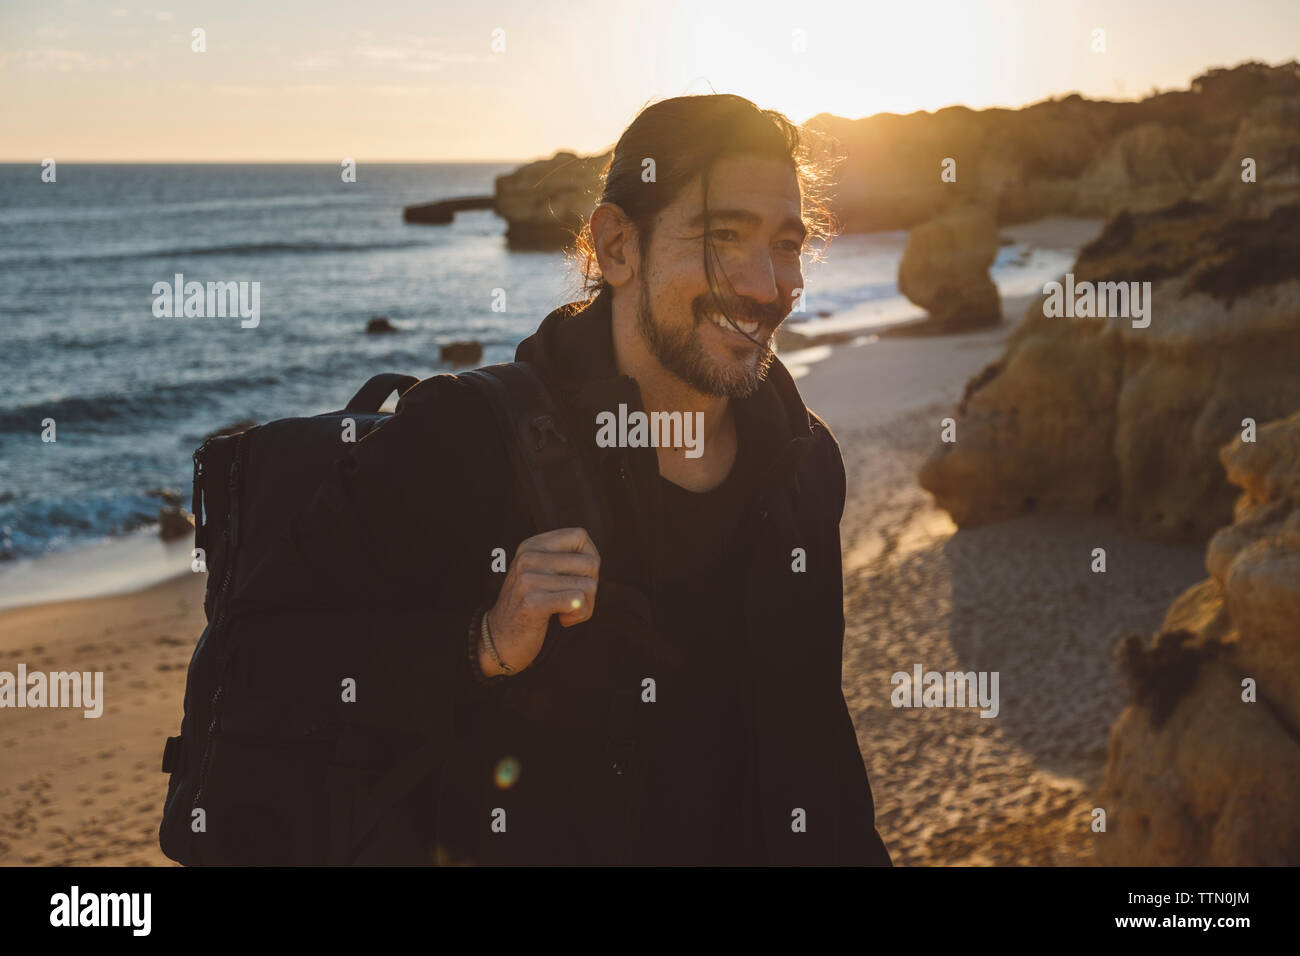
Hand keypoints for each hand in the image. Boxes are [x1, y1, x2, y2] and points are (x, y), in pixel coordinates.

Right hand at [481, 527, 599, 676]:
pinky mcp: (532, 602)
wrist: (499, 639)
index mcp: (531, 545)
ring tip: (566, 612)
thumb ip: (565, 560)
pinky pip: (578, 601)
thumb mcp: (542, 573)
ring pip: (588, 585)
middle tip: (572, 600)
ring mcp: (528, 579)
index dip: (590, 558)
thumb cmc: (530, 605)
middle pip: (590, 563)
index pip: (579, 536)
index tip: (577, 578)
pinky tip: (562, 619)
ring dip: (585, 606)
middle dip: (590, 587)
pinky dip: (578, 615)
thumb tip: (594, 560)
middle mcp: (527, 557)